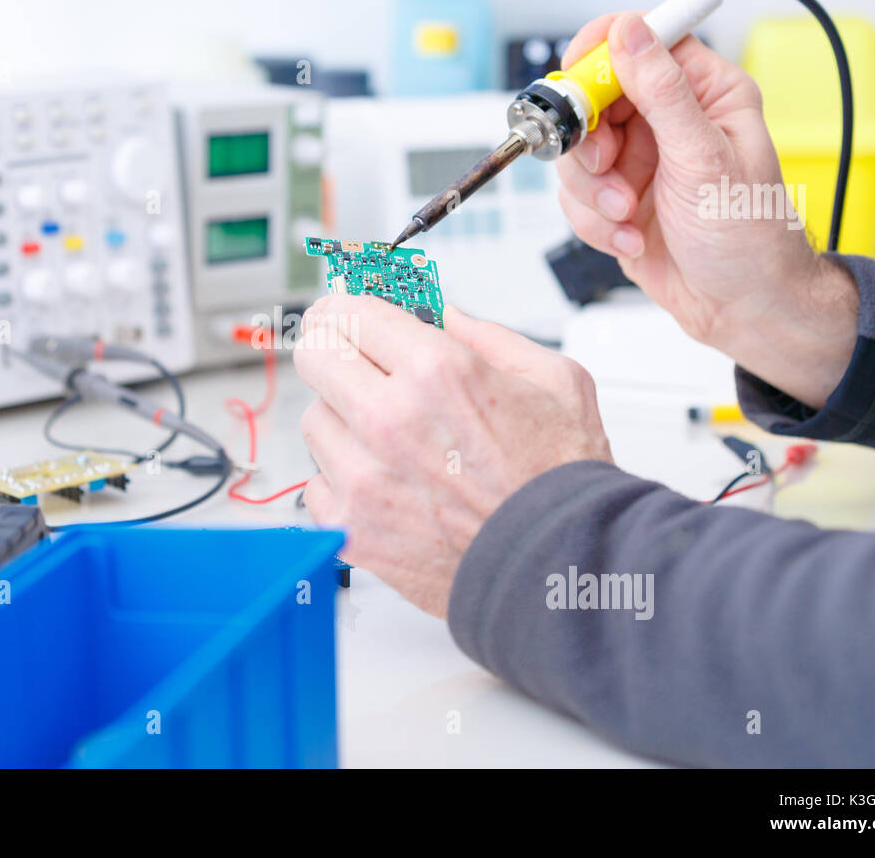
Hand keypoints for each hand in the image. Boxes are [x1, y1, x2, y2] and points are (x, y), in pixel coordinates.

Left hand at [293, 294, 611, 617]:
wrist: (557, 569)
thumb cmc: (560, 483)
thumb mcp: (552, 380)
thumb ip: (488, 336)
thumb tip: (444, 315)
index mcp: (437, 372)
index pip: (350, 311)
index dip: (345, 305)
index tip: (342, 310)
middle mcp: (390, 420)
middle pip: (314, 354)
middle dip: (332, 349)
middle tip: (349, 358)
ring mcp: (364, 477)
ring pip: (314, 420)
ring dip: (342, 421)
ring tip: (388, 439)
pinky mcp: (351, 526)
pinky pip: (317, 484)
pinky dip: (343, 482)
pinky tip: (385, 484)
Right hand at [556, 12, 856, 407]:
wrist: (741, 306)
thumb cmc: (746, 236)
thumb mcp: (703, 157)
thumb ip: (662, 92)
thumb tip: (630, 30)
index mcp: (703, 91)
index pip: (638, 41)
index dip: (599, 56)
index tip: (579, 88)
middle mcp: (668, 120)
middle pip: (592, 99)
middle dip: (590, 143)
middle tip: (606, 168)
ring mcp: (639, 160)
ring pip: (576, 153)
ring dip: (593, 192)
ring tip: (628, 215)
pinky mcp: (616, 198)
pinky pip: (575, 196)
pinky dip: (594, 222)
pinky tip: (630, 237)